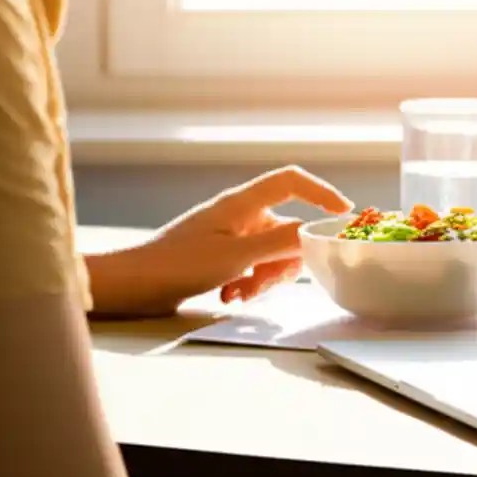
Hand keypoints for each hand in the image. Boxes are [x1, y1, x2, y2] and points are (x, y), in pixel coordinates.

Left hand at [85, 166, 351, 316]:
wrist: (133, 285)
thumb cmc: (177, 264)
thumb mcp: (236, 256)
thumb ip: (280, 242)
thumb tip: (318, 231)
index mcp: (242, 203)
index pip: (291, 181)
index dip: (321, 192)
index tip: (343, 214)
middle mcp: (240, 215)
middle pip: (288, 228)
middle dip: (285, 260)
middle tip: (265, 283)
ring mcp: (231, 236)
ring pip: (273, 253)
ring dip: (265, 277)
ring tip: (239, 294)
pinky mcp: (222, 256)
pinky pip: (255, 266)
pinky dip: (250, 282)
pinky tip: (229, 295)